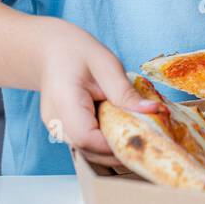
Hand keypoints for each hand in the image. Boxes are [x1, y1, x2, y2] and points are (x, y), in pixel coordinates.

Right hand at [35, 18, 161, 167]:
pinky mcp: (63, 132)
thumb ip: (126, 92)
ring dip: (112, 148)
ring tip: (134, 131)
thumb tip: (154, 111)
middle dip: (118, 150)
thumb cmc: (76, 52)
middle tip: (146, 137)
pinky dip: (104, 142)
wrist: (50, 51)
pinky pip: (86, 145)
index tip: (141, 137)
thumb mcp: (106, 65)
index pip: (87, 139)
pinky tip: (119, 127)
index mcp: (64, 102)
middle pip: (88, 151)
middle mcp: (55, 122)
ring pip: (88, 152)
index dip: (114, 145)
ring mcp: (56, 130)